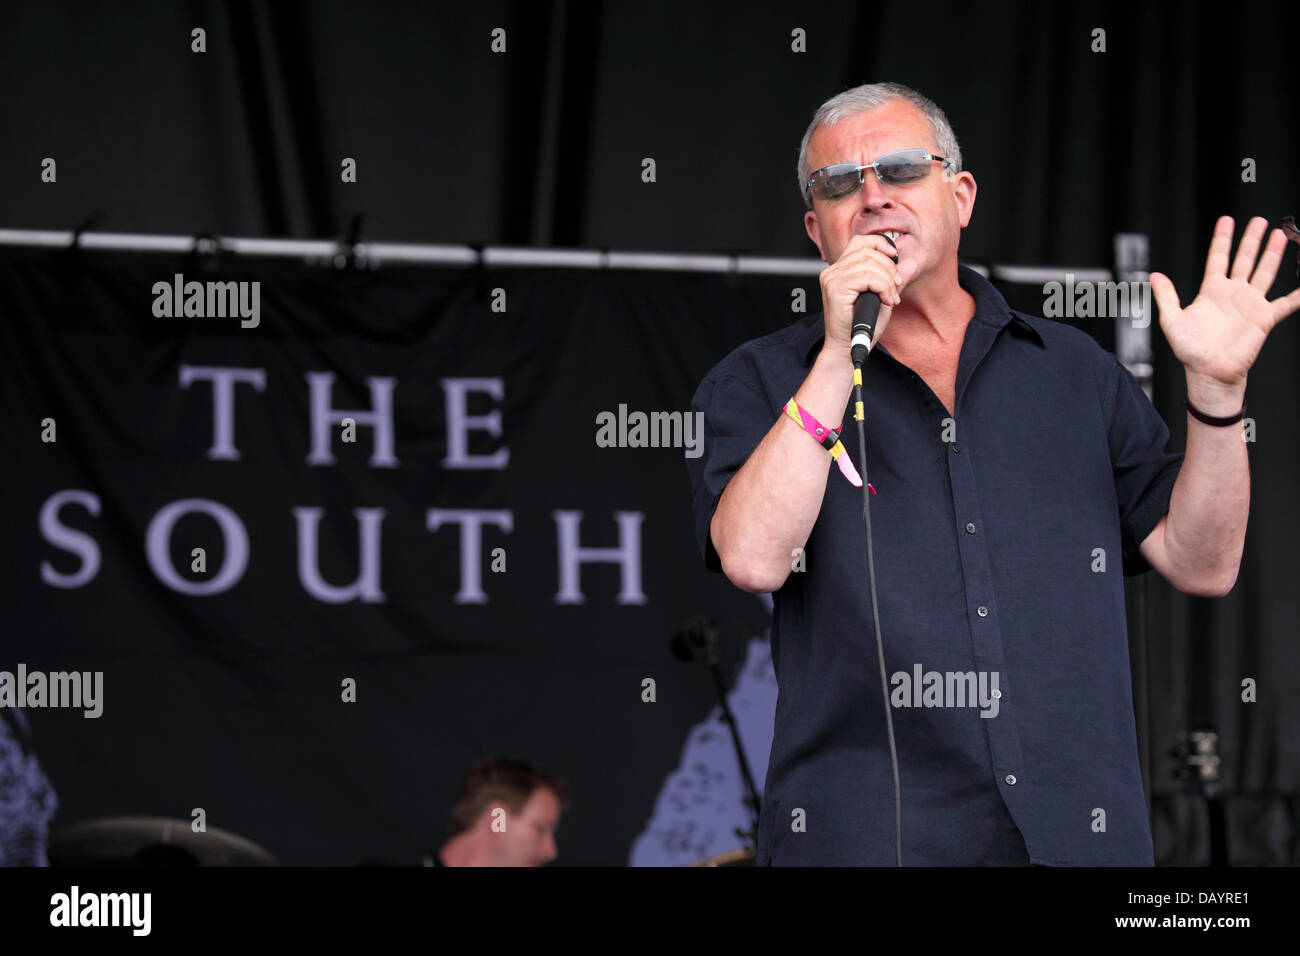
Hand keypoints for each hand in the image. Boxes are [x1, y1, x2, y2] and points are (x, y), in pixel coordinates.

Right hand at [820, 234, 917, 353]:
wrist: (847, 349)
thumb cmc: (861, 328)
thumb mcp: (883, 298)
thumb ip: (894, 280)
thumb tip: (910, 263)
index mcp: (839, 270)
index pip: (860, 242)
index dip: (880, 244)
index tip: (895, 256)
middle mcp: (832, 272)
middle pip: (868, 252)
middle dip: (889, 269)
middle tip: (895, 289)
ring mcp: (832, 279)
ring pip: (870, 264)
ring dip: (887, 281)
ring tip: (890, 298)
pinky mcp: (836, 289)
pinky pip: (867, 277)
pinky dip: (883, 287)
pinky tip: (884, 300)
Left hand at [1151, 216, 1299, 407]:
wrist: (1208, 371)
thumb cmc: (1190, 350)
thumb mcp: (1172, 320)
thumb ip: (1166, 296)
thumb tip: (1155, 275)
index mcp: (1211, 291)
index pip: (1218, 258)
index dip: (1223, 239)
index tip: (1227, 220)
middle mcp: (1232, 294)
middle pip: (1244, 259)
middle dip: (1251, 239)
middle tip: (1260, 220)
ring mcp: (1250, 304)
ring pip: (1264, 272)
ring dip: (1272, 254)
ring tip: (1280, 235)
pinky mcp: (1264, 318)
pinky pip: (1286, 304)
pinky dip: (1298, 295)